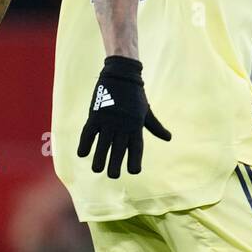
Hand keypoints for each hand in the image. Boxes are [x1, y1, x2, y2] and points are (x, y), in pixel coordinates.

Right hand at [77, 55, 170, 177]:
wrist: (121, 75)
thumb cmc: (136, 96)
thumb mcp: (146, 112)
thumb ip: (156, 127)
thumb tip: (169, 138)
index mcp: (136, 125)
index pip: (137, 147)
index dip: (135, 160)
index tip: (134, 172)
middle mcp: (123, 125)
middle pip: (119, 148)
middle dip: (116, 164)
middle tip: (113, 176)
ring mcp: (109, 120)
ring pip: (103, 143)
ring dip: (100, 157)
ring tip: (97, 170)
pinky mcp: (96, 114)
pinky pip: (89, 132)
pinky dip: (85, 143)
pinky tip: (82, 154)